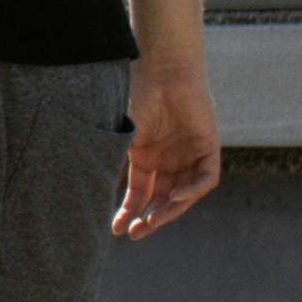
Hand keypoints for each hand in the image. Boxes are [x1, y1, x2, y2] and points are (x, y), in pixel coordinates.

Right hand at [115, 49, 221, 234]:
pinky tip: (175, 196)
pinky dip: (192, 191)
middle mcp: (169, 159)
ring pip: (184, 195)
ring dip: (170, 211)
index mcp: (147, 156)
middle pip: (163, 199)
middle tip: (137, 232)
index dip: (129, 213)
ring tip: (153, 220)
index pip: (140, 194)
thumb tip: (92, 191)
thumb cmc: (139, 95)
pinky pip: (206, 179)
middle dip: (151, 219)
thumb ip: (114, 162)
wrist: (164, 68)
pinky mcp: (209, 147)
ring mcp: (190, 155)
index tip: (117, 231)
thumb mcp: (123, 135)